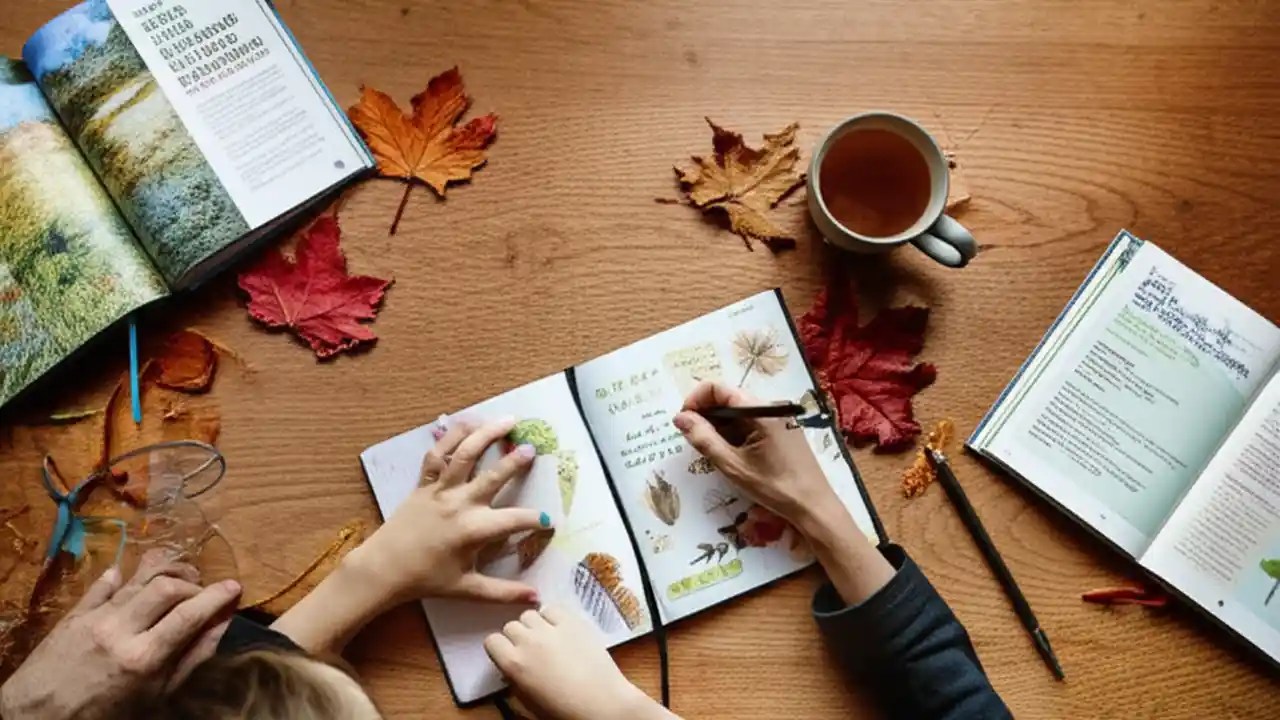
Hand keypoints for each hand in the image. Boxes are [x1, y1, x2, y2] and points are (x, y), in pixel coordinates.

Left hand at [0, 552, 239, 719]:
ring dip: (166, 572)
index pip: (190, 614)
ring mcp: (95, 617)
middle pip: (166, 586)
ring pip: (138, 577)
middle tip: (203, 591)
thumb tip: (221, 623)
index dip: (218, 596)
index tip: (235, 586)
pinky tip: (133, 578)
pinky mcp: (75, 613)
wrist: (39, 717)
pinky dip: (124, 577)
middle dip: (192, 583)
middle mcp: (120, 630)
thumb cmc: (105, 715)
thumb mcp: (156, 697)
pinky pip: (103, 584)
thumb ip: (191, 658)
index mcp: (144, 657)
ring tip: (180, 578)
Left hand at [348, 416, 550, 604]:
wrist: (383, 569)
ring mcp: (440, 490)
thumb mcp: (467, 589)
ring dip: (487, 434)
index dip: (536, 520)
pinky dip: (451, 436)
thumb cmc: (426, 580)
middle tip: (532, 448)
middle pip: (494, 475)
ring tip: (506, 421)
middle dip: (516, 461)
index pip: (516, 520)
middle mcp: (460, 503)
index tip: (550, 520)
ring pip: (466, 454)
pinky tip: (466, 424)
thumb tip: (536, 599)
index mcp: (474, 530)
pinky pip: (437, 454)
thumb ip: (503, 593)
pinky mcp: (423, 484)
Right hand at [484, 606, 673, 719]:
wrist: (602, 705)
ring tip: (546, 639)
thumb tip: (510, 670)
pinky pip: (553, 608)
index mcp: (513, 664)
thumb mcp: (528, 703)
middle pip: (511, 626)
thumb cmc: (565, 711)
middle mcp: (528, 642)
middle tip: (531, 649)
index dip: (500, 648)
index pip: (492, 641)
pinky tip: (560, 629)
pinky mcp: (573, 622)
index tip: (508, 654)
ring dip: (534, 625)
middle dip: (518, 637)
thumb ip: (514, 681)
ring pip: (530, 614)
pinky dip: (553, 616)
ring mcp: (551, 629)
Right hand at [674, 382, 893, 603]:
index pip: (718, 388)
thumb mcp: (733, 466)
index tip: (683, 422)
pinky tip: (731, 455)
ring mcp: (777, 418)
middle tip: (693, 440)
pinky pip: (751, 423)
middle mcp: (770, 407)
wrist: (814, 506)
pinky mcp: (781, 431)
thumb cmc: (775, 487)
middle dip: (705, 415)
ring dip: (719, 426)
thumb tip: (680, 418)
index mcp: (760, 410)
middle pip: (728, 398)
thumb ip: (704, 439)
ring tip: (712, 451)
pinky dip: (734, 433)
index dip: (695, 400)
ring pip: (738, 412)